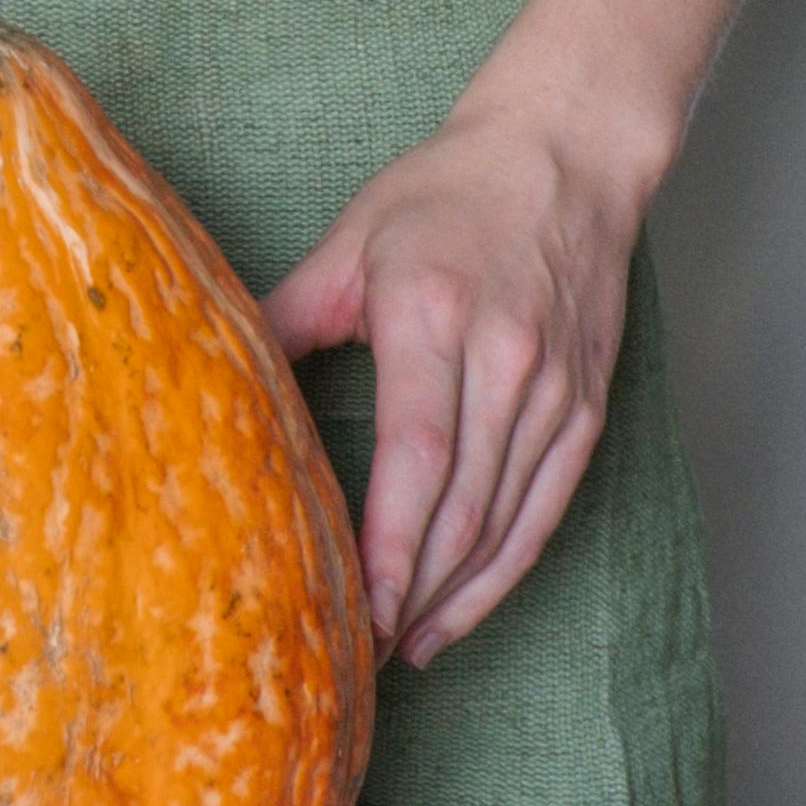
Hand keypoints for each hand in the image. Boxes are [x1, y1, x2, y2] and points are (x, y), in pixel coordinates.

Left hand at [263, 102, 652, 665]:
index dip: (385, 543)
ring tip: (398, 646)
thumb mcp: (348, 241)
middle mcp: (505, 360)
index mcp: (435, 316)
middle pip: (461, 506)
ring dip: (454, 597)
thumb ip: (284, 318)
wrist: (565, 155)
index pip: (415, 456)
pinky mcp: (588, 408)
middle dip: (408, 591)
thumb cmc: (445, 192)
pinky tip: (461, 609)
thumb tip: (218, 384)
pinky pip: (546, 509)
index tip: (352, 606)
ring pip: (507, 522)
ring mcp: (556, 390)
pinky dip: (505, 570)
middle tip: (354, 650)